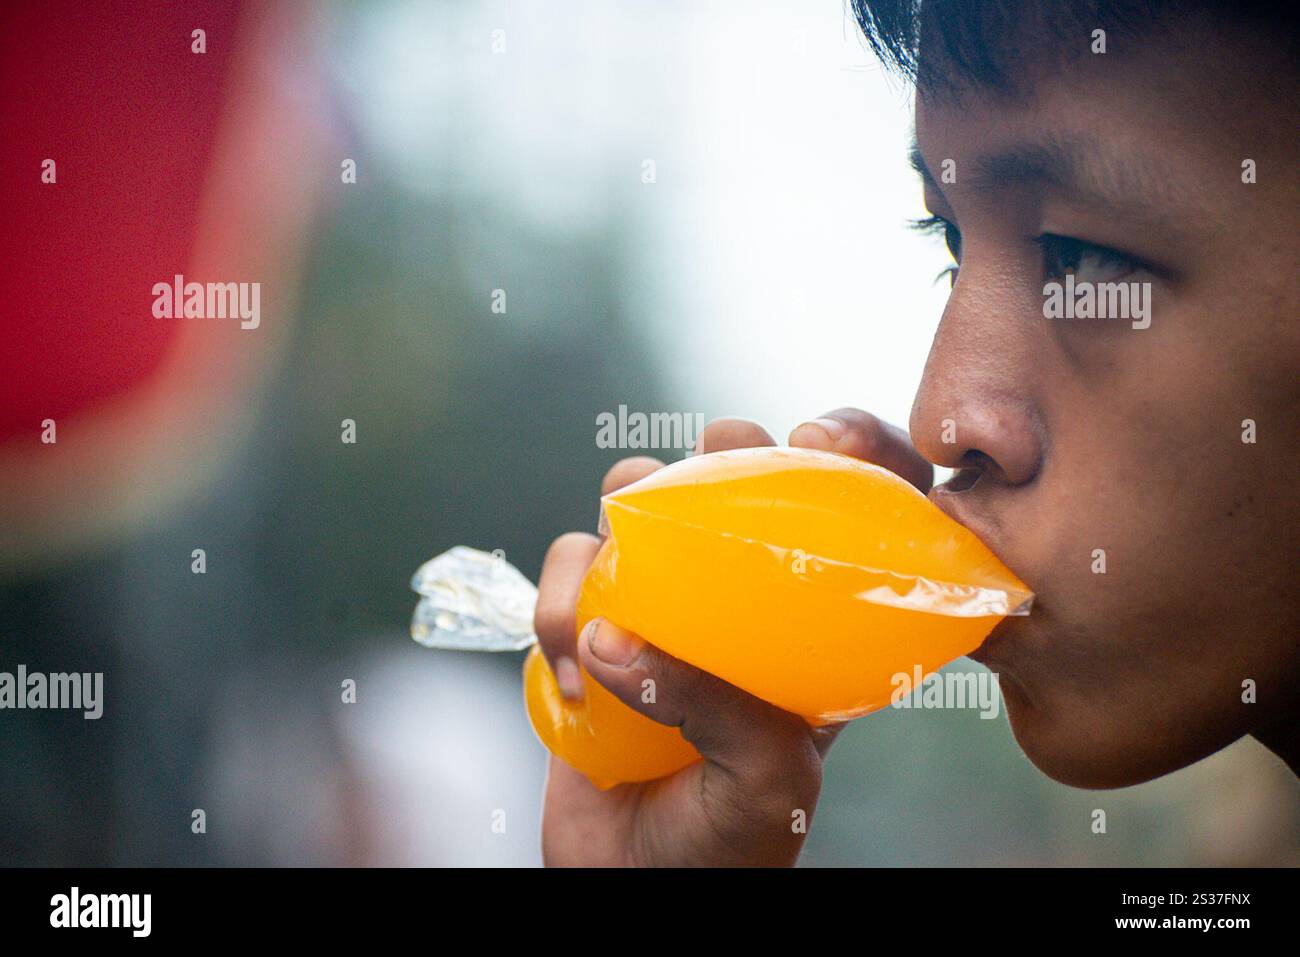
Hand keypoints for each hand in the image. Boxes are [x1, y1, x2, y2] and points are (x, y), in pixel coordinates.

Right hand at [534, 410, 932, 865]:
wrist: (635, 891)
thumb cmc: (728, 846)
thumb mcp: (767, 777)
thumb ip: (716, 703)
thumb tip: (615, 633)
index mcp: (814, 630)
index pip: (857, 516)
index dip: (857, 454)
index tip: (821, 438)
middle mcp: (739, 602)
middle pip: (736, 479)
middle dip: (724, 449)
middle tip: (716, 454)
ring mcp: (662, 606)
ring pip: (639, 504)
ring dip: (619, 515)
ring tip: (613, 570)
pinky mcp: (590, 625)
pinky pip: (566, 571)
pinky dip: (555, 606)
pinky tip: (571, 673)